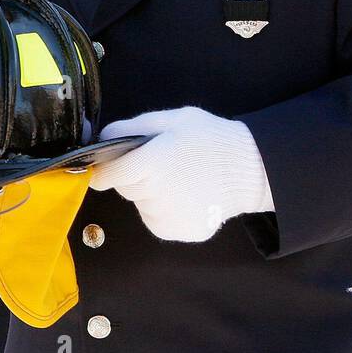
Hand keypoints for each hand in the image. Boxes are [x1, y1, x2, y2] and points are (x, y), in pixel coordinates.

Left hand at [92, 106, 273, 242]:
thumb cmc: (210, 139)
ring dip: (151, 193)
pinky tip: (187, 196)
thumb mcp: (173, 119)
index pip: (107, 175)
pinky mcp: (175, 233)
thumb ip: (132, 128)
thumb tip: (101, 140)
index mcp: (151, 162)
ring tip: (180, 180)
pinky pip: (156, 219)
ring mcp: (166, 217)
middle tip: (162, 164)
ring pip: (141, 204)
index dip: (106, 169)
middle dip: (134, 176)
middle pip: (125, 188)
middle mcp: (154, 194)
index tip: (113, 165)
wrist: (251, 169)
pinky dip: (164, 209)